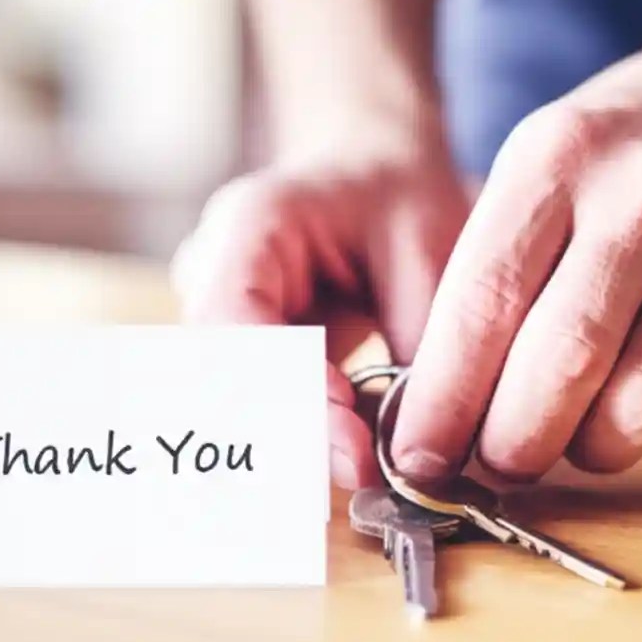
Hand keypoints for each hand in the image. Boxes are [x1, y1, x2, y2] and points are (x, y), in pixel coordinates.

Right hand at [171, 153, 468, 488]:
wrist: (373, 170)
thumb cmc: (402, 198)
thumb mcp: (430, 254)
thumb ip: (417, 347)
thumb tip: (413, 453)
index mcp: (250, 224)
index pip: (235, 322)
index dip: (284, 389)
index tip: (352, 439)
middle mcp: (210, 268)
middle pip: (218, 372)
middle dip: (285, 432)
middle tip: (360, 471)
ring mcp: (212, 308)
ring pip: (224, 397)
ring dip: (285, 442)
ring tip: (356, 471)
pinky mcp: (232, 344)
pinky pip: (247, 402)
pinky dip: (292, 434)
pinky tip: (342, 458)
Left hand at [392, 45, 641, 482]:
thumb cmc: (621, 153)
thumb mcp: (539, 166)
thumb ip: (489, 274)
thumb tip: (440, 412)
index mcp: (558, 158)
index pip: (483, 305)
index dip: (443, 402)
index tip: (419, 457)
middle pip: (562, 367)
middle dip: (513, 444)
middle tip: (500, 460)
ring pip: (640, 409)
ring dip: (592, 450)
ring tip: (576, 428)